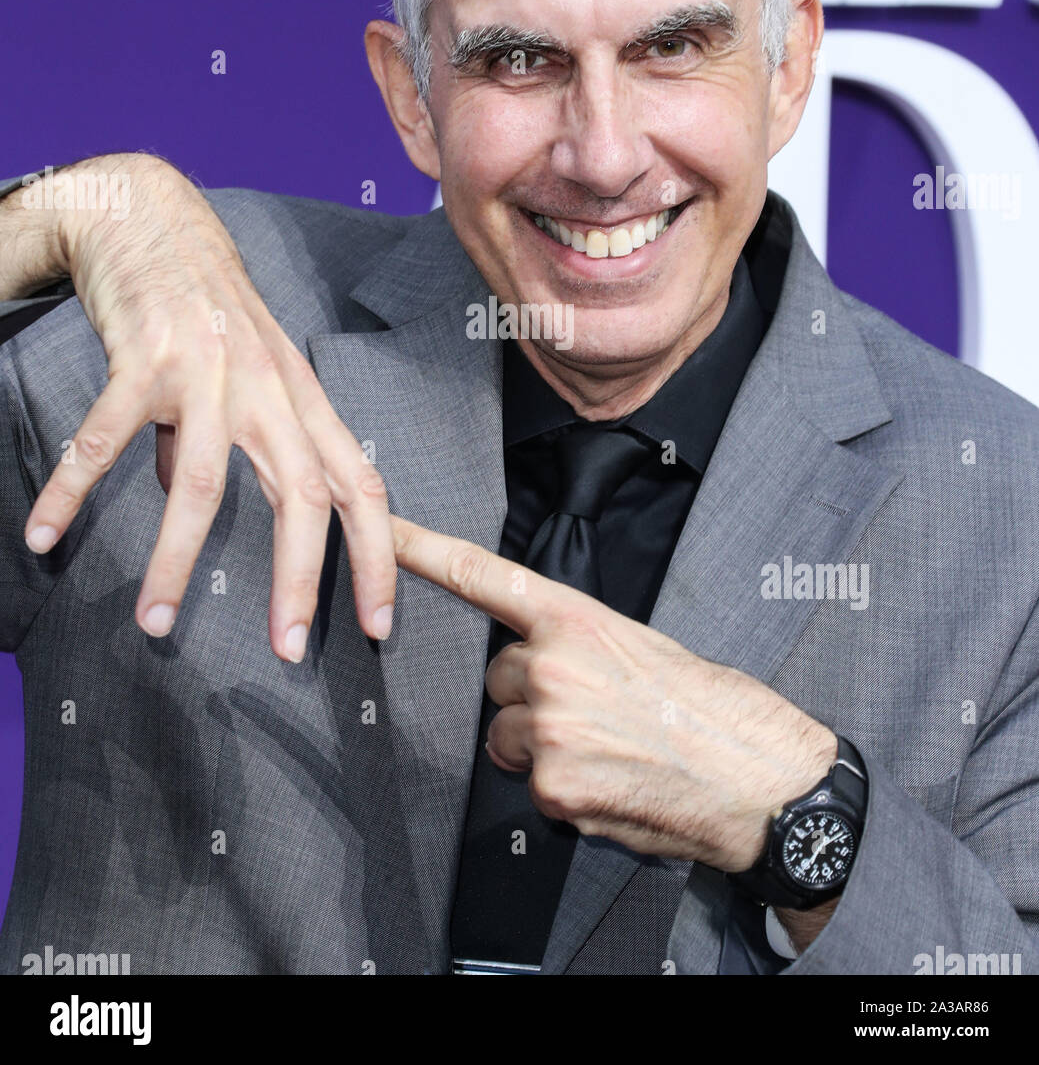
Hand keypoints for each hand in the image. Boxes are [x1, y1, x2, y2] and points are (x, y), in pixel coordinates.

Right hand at [13, 154, 395, 655]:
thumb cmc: (207, 309)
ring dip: (175, 562)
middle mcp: (269, 388)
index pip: (362, 486)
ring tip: (153, 624)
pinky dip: (71, 491)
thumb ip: (236, 444)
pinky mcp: (142, 357)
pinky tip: (44, 535)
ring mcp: (208, 372)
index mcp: (303, 400)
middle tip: (285, 651)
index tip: (377, 626)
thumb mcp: (248, 377)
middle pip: (303, 495)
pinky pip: (103, 439)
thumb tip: (185, 506)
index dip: (378, 556)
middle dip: (299, 580)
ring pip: (201, 484)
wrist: (154, 216)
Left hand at [390, 513, 836, 868]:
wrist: (757, 778)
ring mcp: (549, 726)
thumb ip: (576, 645)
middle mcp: (554, 665)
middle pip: (499, 677)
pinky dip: (562, 792)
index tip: (382, 531)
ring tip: (607, 751)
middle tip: (595, 714)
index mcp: (579, 620)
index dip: (424, 551)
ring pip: (507, 734)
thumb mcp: (639, 647)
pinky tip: (610, 785)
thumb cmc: (710, 709)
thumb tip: (537, 667)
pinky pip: (530, 785)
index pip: (486, 577)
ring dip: (541, 747)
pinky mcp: (551, 785)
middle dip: (532, 697)